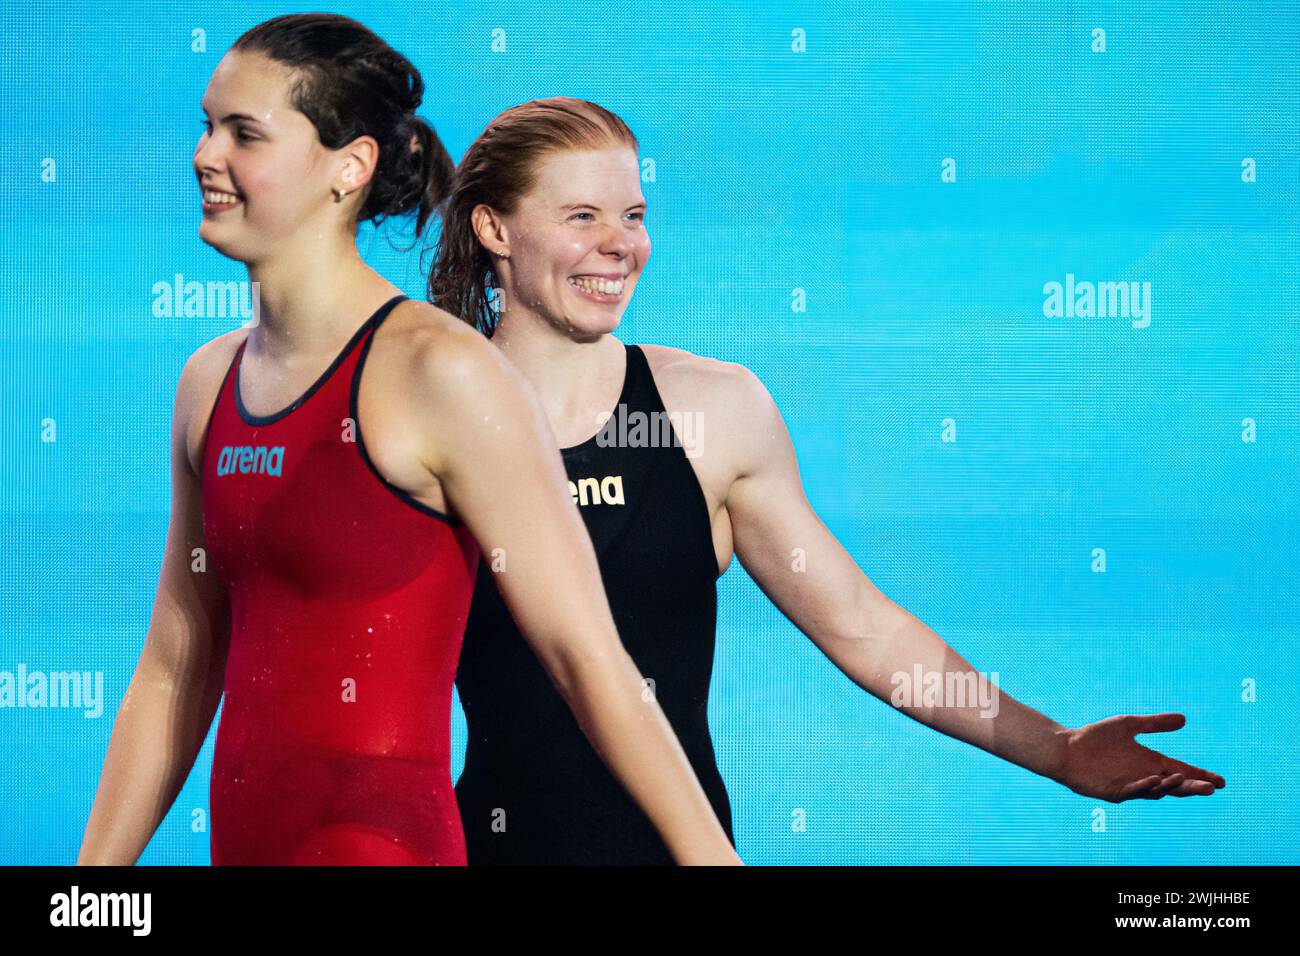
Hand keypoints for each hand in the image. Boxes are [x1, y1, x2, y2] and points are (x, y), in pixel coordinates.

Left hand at [1053, 713, 1225, 802]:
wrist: (1066, 748)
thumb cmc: (1095, 737)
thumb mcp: (1128, 725)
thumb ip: (1154, 723)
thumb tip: (1184, 719)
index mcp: (1149, 762)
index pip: (1181, 771)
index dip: (1200, 777)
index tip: (1221, 782)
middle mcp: (1143, 776)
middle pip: (1174, 785)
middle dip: (1192, 787)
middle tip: (1210, 788)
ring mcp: (1130, 786)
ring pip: (1156, 791)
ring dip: (1169, 786)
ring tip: (1181, 778)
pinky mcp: (1114, 792)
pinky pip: (1133, 792)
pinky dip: (1144, 787)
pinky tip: (1153, 780)